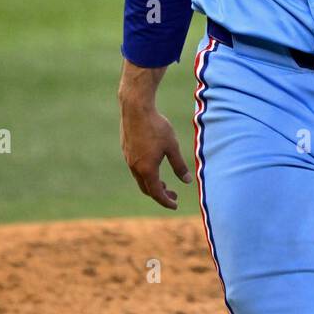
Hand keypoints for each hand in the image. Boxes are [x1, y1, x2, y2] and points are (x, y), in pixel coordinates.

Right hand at [118, 61, 192, 209]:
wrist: (136, 109)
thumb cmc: (156, 126)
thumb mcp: (172, 146)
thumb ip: (179, 165)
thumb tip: (187, 181)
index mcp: (147, 169)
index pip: (156, 193)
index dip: (166, 201)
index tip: (175, 205)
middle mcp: (135, 167)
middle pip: (146, 188)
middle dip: (160, 194)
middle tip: (173, 195)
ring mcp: (128, 158)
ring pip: (140, 178)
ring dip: (152, 183)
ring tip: (164, 182)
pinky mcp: (126, 149)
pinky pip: (135, 167)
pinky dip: (145, 173)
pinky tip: (154, 165)